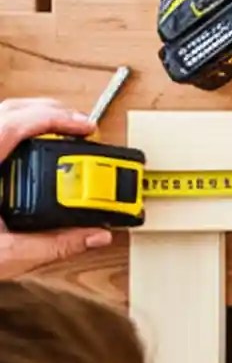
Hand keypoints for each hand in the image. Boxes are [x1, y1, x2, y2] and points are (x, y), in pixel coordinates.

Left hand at [0, 98, 112, 278]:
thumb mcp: (6, 253)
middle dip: (51, 112)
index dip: (59, 119)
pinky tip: (29, 157)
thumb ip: (55, 243)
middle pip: (11, 109)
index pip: (19, 122)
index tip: (85, 128)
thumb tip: (91, 235)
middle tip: (80, 128)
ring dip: (32, 121)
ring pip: (0, 118)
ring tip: (59, 137)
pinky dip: (16, 137)